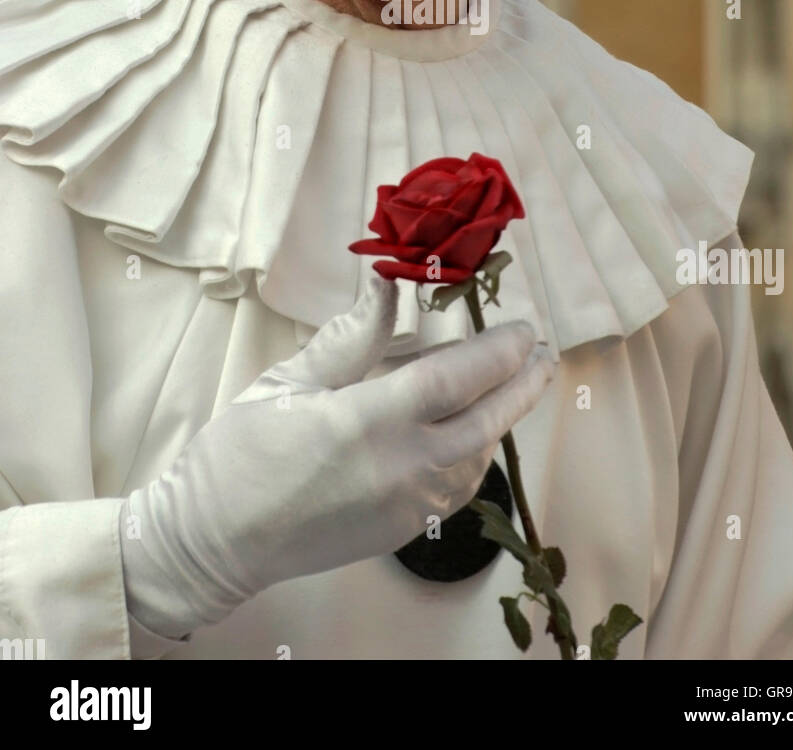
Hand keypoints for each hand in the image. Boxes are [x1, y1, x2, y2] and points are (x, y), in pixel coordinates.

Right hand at [119, 277, 554, 637]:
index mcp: (366, 423)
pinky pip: (458, 488)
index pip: (454, 378)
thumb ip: (349, 338)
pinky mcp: (401, 532)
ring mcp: (404, 507)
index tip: (520, 328)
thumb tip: (387, 287)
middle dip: (521, 384)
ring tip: (513, 385)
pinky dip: (476, 454)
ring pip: (478, 457)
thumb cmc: (239, 457)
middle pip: (485, 421)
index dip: (495, 350)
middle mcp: (398, 469)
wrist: (212, 543)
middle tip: (541, 354)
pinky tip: (473, 432)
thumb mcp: (288, 382)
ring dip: (502, 419)